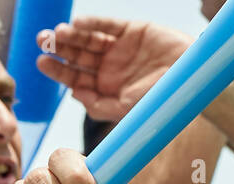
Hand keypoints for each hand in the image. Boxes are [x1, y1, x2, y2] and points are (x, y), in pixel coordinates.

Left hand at [36, 17, 190, 121]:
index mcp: (103, 86)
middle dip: (59, 48)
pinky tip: (78, 23)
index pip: (73, 76)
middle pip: (77, 55)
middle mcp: (109, 66)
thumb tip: (73, 93)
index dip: (57, 69)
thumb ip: (97, 104)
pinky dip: (93, 23)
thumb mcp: (124, 109)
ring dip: (72, 35)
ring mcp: (120, 47)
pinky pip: (109, 25)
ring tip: (57, 33)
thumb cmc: (160, 101)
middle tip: (41, 41)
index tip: (41, 62)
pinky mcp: (134, 30)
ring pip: (89, 39)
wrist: (192, 81)